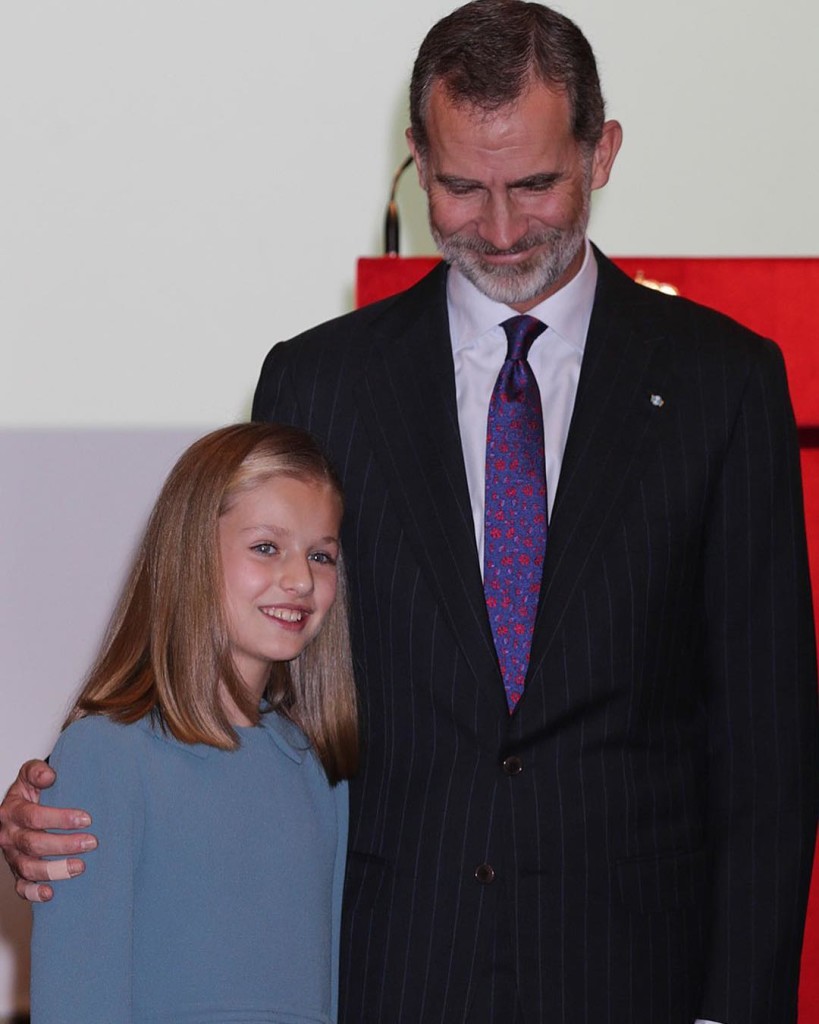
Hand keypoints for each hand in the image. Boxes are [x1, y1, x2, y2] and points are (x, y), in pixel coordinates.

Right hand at [0, 759, 96, 901]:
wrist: (20, 806)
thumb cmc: (30, 791)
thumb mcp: (30, 775)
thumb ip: (37, 771)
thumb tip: (49, 776)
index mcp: (12, 811)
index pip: (34, 816)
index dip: (60, 819)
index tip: (86, 819)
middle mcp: (9, 835)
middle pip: (33, 844)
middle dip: (64, 845)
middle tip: (91, 842)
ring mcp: (11, 855)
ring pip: (28, 868)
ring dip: (54, 870)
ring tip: (80, 867)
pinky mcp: (16, 871)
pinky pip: (21, 887)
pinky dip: (33, 893)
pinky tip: (50, 893)